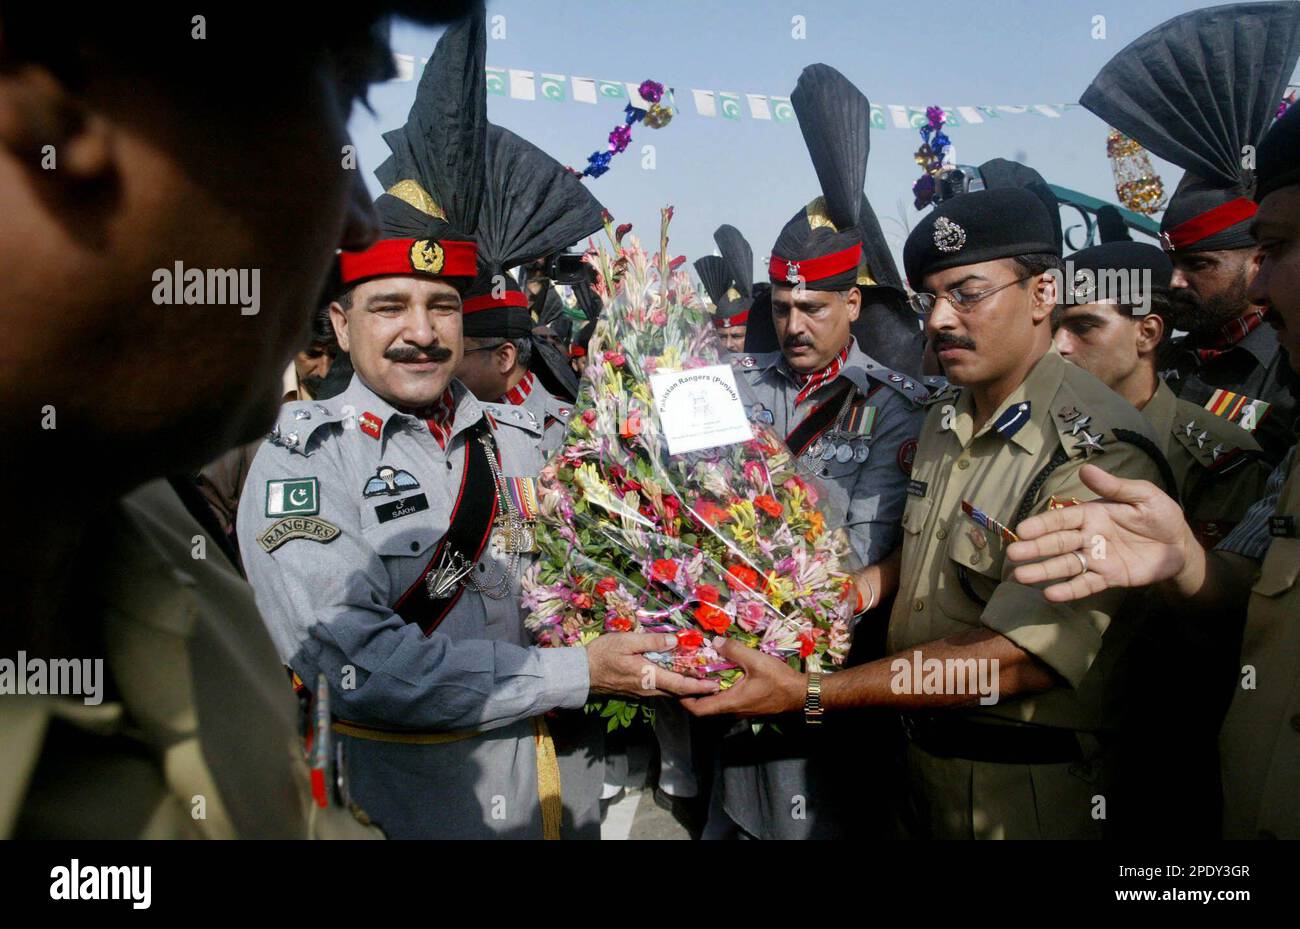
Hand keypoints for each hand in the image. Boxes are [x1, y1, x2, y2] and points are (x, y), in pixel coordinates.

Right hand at [586, 633, 719, 698]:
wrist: (581, 673)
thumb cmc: (603, 654)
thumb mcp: (626, 641)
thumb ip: (652, 641)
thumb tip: (675, 640)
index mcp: (649, 676)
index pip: (680, 685)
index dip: (700, 685)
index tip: (715, 685)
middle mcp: (649, 689)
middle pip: (678, 691)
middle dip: (698, 687)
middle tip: (715, 679)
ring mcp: (643, 692)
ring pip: (670, 691)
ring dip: (686, 686)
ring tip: (701, 676)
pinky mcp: (638, 690)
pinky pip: (661, 690)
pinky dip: (673, 684)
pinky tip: (677, 675)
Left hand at [680, 638, 805, 717]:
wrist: (801, 694)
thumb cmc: (779, 680)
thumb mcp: (756, 660)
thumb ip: (734, 650)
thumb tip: (714, 641)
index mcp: (730, 702)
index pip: (699, 709)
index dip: (683, 700)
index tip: (676, 685)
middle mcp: (732, 710)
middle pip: (704, 708)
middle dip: (692, 694)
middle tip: (684, 676)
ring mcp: (740, 710)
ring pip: (716, 705)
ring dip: (705, 692)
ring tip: (698, 674)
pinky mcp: (748, 706)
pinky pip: (727, 701)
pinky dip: (718, 690)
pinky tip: (720, 675)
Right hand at [1006, 464, 1195, 602]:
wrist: (1181, 547)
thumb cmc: (1161, 516)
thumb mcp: (1144, 496)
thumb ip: (1115, 487)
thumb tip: (1085, 469)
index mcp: (1093, 514)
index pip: (1062, 519)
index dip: (1042, 524)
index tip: (1022, 530)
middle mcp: (1088, 537)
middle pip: (1057, 543)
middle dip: (1034, 548)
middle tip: (1013, 555)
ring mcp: (1097, 559)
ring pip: (1065, 565)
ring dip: (1043, 571)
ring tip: (1021, 577)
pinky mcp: (1108, 578)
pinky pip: (1086, 585)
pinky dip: (1069, 590)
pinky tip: (1051, 595)